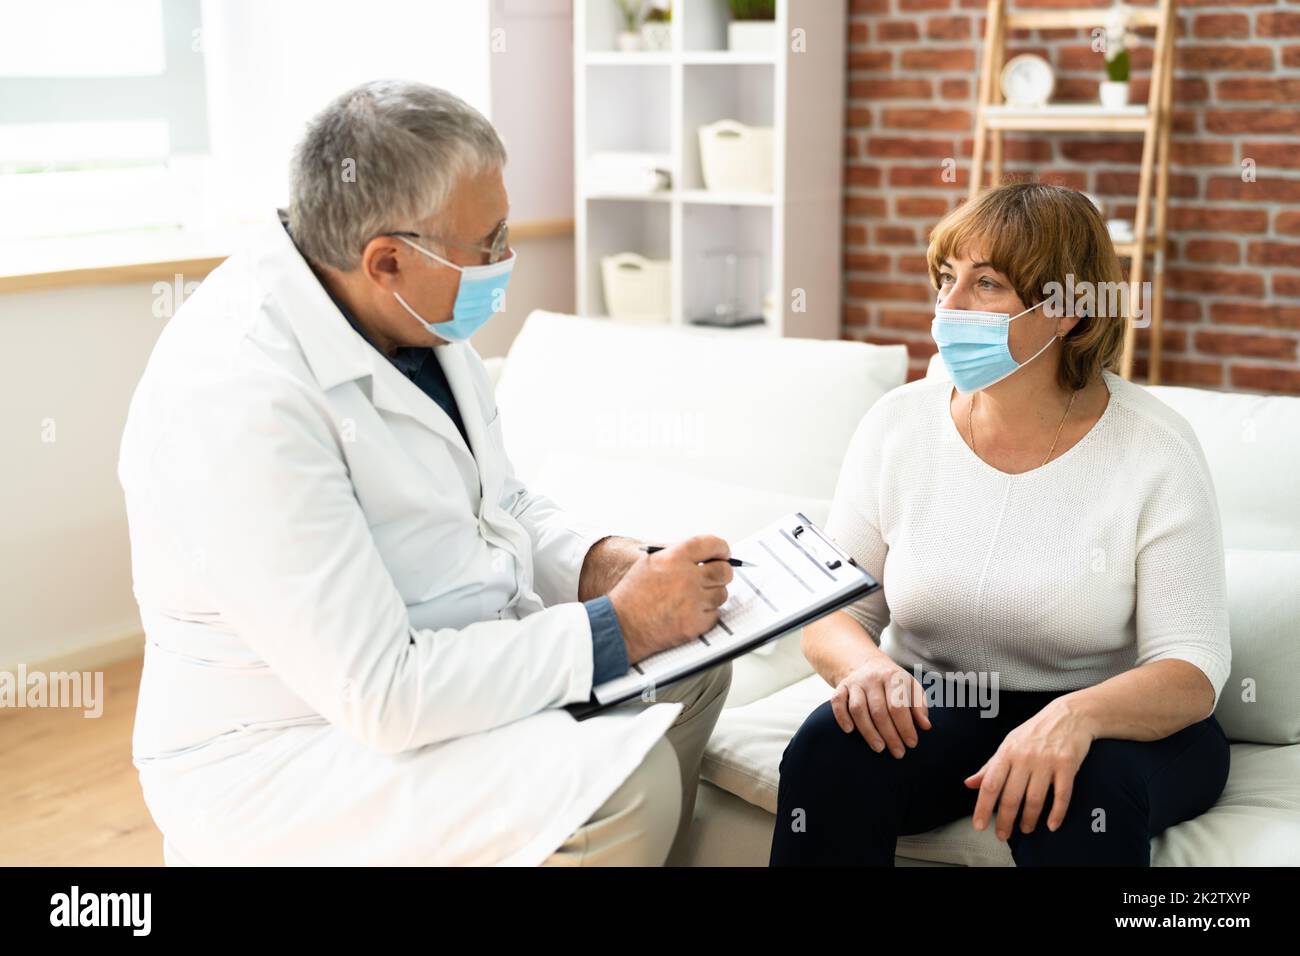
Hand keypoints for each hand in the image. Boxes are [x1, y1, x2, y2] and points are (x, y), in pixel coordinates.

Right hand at [608, 535, 732, 662]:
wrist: (621, 625)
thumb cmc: (632, 595)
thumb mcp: (650, 563)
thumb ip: (677, 556)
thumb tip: (706, 556)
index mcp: (674, 558)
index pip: (712, 544)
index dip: (722, 548)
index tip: (723, 553)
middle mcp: (686, 578)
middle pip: (723, 571)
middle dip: (723, 572)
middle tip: (717, 576)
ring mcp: (692, 602)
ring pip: (721, 594)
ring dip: (713, 595)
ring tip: (695, 598)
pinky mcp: (694, 624)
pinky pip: (715, 615)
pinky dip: (707, 614)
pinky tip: (691, 613)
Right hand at [830, 654, 930, 757]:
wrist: (867, 664)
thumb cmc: (894, 683)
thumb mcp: (911, 687)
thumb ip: (920, 706)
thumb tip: (926, 726)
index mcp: (893, 677)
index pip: (898, 705)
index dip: (906, 727)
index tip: (912, 744)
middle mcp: (872, 678)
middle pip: (879, 710)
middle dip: (890, 735)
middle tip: (898, 753)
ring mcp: (854, 683)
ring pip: (858, 709)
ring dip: (868, 731)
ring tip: (879, 748)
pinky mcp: (840, 687)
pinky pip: (837, 702)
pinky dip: (842, 717)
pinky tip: (850, 731)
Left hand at [964, 697, 1095, 839]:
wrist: (1069, 715)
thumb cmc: (1035, 732)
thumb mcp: (1008, 744)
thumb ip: (990, 766)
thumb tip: (969, 784)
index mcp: (1007, 752)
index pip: (990, 784)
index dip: (983, 807)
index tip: (979, 826)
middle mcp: (1024, 757)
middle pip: (1011, 796)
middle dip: (1005, 820)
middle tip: (1002, 835)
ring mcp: (1046, 761)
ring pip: (1035, 798)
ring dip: (1029, 819)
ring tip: (1025, 829)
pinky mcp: (1068, 765)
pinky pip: (1062, 795)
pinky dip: (1057, 813)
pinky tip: (1051, 825)